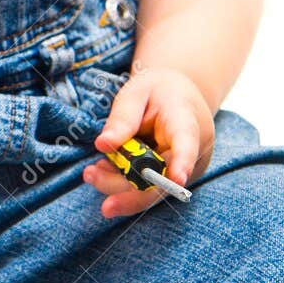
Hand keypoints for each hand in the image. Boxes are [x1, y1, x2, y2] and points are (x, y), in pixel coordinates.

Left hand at [81, 66, 213, 217]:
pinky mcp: (174, 180)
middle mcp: (194, 151)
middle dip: (126, 188)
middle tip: (89, 175)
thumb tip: (103, 145)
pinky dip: (125, 184)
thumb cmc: (158, 91)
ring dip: (119, 186)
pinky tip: (107, 171)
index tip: (178, 179)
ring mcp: (186, 170)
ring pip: (153, 191)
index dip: (183, 162)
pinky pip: (149, 189)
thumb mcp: (136, 92)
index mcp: (186, 121)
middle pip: (163, 179)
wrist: (180, 96)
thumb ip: (122, 118)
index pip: (187, 142)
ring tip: (93, 172)